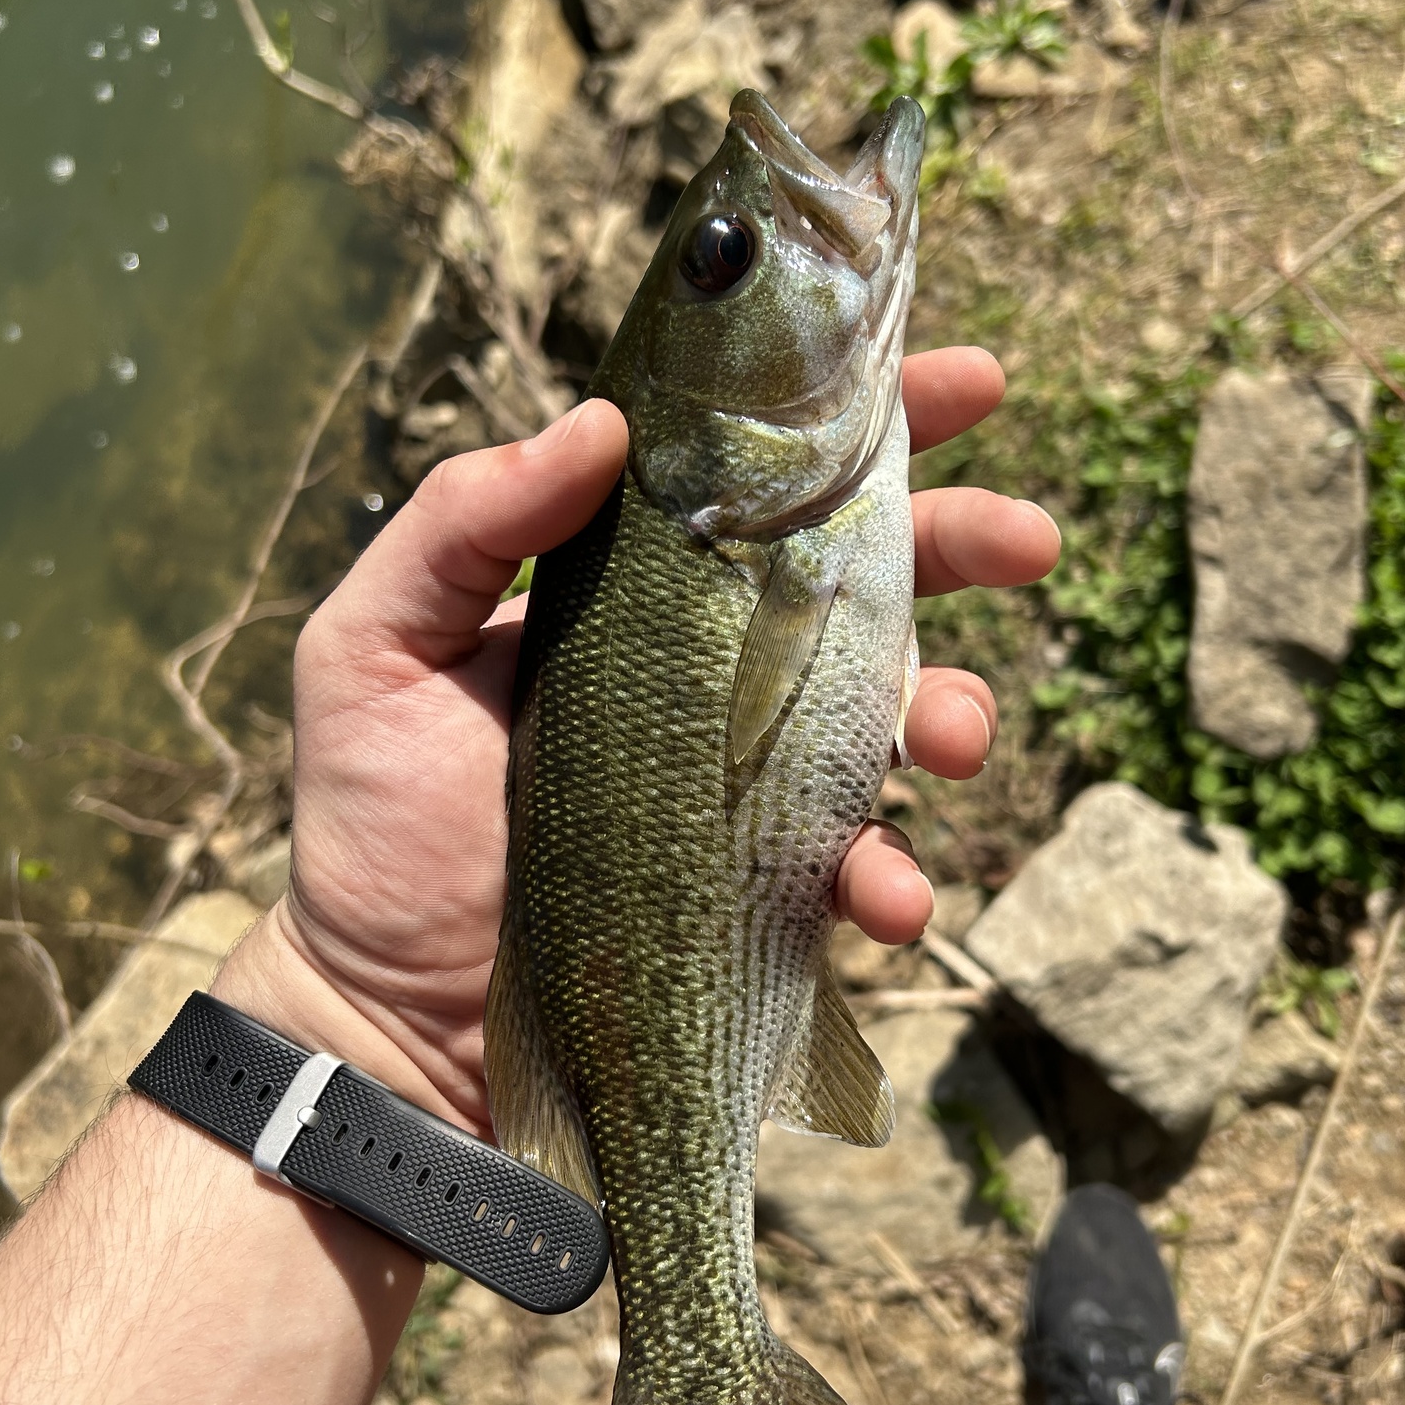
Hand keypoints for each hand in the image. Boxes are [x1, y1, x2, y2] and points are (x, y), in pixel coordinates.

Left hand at [214, 349, 1059, 1130]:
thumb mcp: (374, 650)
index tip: (968, 382)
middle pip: (867, 584)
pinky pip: (866, 867)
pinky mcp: (773, 894)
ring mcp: (754, 787)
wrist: (390, 1022)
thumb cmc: (376, 827)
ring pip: (898, 720)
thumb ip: (460, 524)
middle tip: (1029, 538)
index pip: (762, 487)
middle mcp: (713, 677)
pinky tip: (879, 893)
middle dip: (964, 546)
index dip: (869, 428)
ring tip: (953, 736)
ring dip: (956, 713)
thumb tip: (602, 423)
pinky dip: (893, 875)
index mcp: (639, 600)